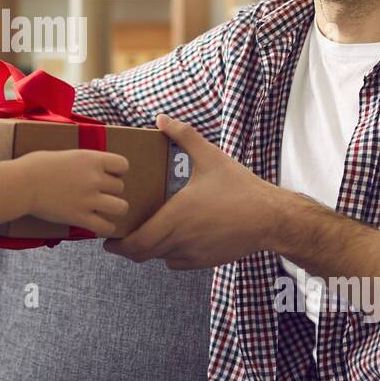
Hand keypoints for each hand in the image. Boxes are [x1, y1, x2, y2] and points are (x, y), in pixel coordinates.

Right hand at [19, 149, 129, 237]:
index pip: (123, 164)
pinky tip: (100, 225)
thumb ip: (83, 161)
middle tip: (99, 193)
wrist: (21, 184)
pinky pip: (106, 227)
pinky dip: (106, 228)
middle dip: (111, 190)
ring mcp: (88, 199)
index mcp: (91, 158)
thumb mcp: (65, 154)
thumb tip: (91, 166)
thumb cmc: (36, 166)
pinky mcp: (80, 217)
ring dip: (114, 208)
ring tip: (106, 210)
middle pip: (120, 187)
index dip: (118, 171)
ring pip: (120, 207)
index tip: (109, 174)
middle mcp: (94, 178)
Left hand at [103, 113, 281, 268]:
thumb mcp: (211, 157)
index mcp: (175, 217)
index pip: (136, 243)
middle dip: (128, 247)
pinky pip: (177, 263)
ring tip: (146, 232)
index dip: (118, 244)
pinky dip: (170, 254)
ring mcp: (193, 254)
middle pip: (142, 254)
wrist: (271, 218)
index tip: (108, 238)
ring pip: (160, 258)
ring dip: (150, 249)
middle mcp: (180, 240)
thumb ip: (184, 136)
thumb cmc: (240, 188)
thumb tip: (162, 118)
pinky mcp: (205, 261)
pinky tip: (174, 238)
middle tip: (120, 236)